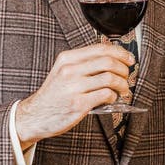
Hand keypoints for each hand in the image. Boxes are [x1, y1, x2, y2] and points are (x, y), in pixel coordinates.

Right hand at [15, 43, 134, 148]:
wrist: (35, 116)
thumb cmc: (54, 95)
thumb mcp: (63, 71)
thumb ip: (83, 64)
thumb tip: (113, 60)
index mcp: (67, 58)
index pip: (101, 48)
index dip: (120, 52)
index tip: (129, 60)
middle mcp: (70, 70)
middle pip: (108, 61)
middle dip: (124, 69)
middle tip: (126, 77)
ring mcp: (73, 87)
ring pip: (110, 78)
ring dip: (122, 84)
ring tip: (122, 90)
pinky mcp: (78, 104)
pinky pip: (106, 95)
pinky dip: (114, 97)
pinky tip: (111, 99)